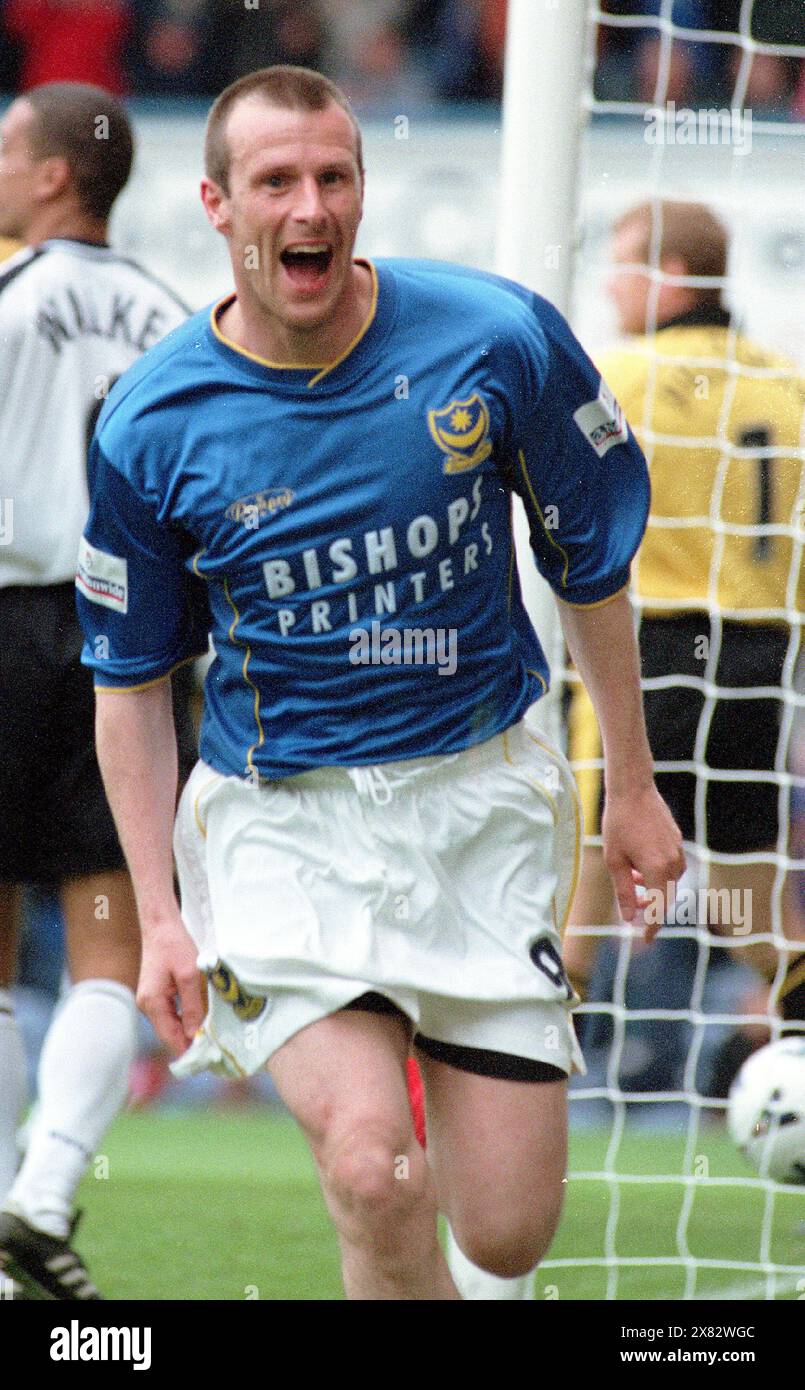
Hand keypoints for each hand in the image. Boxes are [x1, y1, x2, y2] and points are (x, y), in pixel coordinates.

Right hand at [136, 909, 205, 1054]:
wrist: (161, 926)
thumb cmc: (174, 946)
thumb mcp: (190, 975)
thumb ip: (192, 1006)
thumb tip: (194, 1034)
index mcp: (152, 1003)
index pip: (170, 1038)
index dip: (188, 1051)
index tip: (208, 1060)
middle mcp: (147, 1006)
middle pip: (171, 1034)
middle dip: (191, 1042)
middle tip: (215, 1048)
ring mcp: (151, 1001)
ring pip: (173, 1025)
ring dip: (190, 1030)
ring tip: (212, 1036)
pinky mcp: (157, 996)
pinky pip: (172, 1014)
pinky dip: (187, 1018)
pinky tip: (202, 1018)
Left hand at [602, 785, 684, 940]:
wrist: (633, 790)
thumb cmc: (619, 824)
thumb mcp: (614, 861)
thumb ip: (623, 891)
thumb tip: (629, 917)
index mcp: (658, 870)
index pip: (659, 909)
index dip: (652, 927)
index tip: (645, 940)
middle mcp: (673, 864)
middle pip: (665, 898)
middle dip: (649, 907)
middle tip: (631, 908)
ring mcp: (678, 852)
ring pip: (668, 883)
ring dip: (652, 889)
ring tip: (631, 880)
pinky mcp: (678, 843)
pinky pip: (671, 868)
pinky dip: (657, 875)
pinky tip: (640, 866)